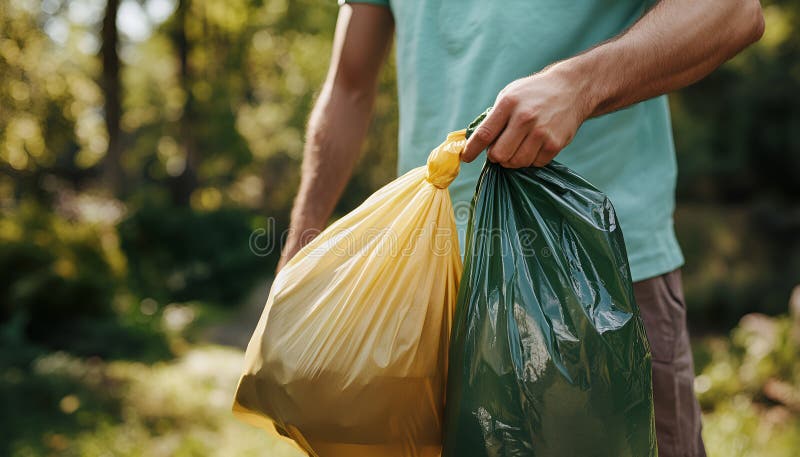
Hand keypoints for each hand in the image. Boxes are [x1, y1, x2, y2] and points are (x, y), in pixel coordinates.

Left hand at [462, 65, 590, 167]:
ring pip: (516, 162)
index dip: (472, 150)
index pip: (484, 134)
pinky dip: (531, 159)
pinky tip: (534, 146)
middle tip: (500, 150)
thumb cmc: (534, 94)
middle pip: (499, 155)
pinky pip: (534, 164)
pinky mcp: (555, 144)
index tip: (465, 158)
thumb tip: (475, 143)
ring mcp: (541, 132)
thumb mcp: (510, 95)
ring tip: (518, 146)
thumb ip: (494, 118)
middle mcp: (524, 118)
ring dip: (513, 159)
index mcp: (508, 103)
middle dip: (496, 156)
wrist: (572, 88)